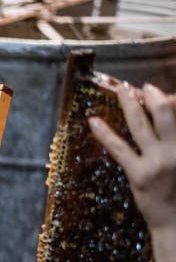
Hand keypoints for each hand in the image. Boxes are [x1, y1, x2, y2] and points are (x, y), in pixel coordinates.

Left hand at [88, 84, 175, 232]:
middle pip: (164, 112)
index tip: (162, 93)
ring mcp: (156, 162)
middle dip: (151, 95)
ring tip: (122, 89)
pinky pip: (119, 148)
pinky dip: (105, 133)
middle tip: (142, 87)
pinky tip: (94, 121)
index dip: (170, 98)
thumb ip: (174, 141)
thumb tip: (166, 112)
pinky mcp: (138, 174)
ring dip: (129, 104)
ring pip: (140, 125)